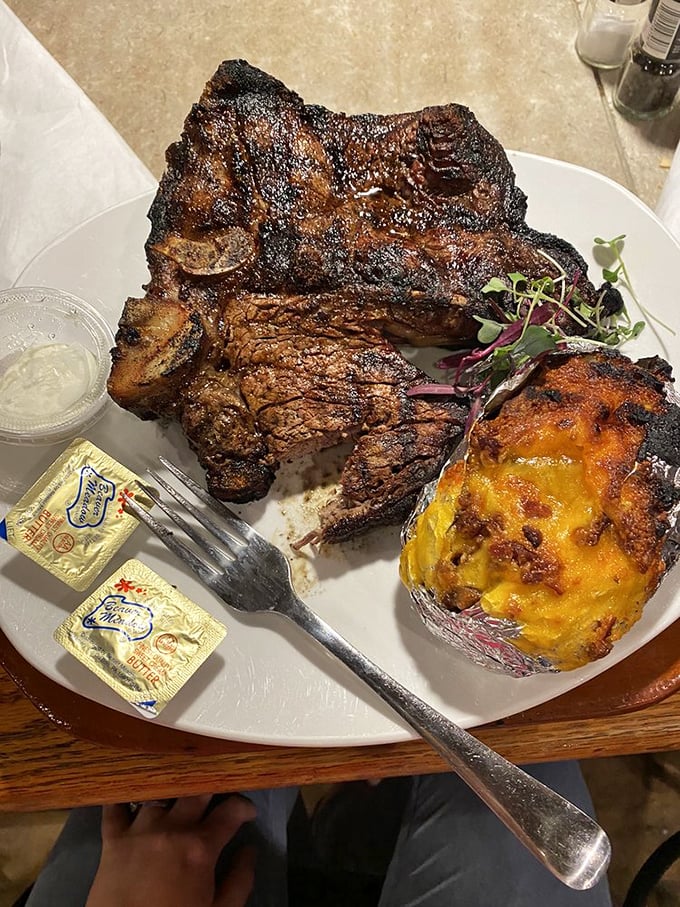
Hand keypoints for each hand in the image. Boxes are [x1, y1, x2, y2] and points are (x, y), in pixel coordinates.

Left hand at [86, 794, 256, 906]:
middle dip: (211, 789)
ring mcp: (139, 830)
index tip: (247, 813)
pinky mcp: (112, 839)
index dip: (244, 807)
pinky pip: (115, 808)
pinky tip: (132, 795)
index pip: (231, 811)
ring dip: (173, 793)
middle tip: (215, 800)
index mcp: (200, 847)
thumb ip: (240, 881)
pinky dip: (124, 798)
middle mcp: (172, 828)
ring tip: (177, 799)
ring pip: (160, 793)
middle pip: (196, 791)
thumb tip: (250, 850)